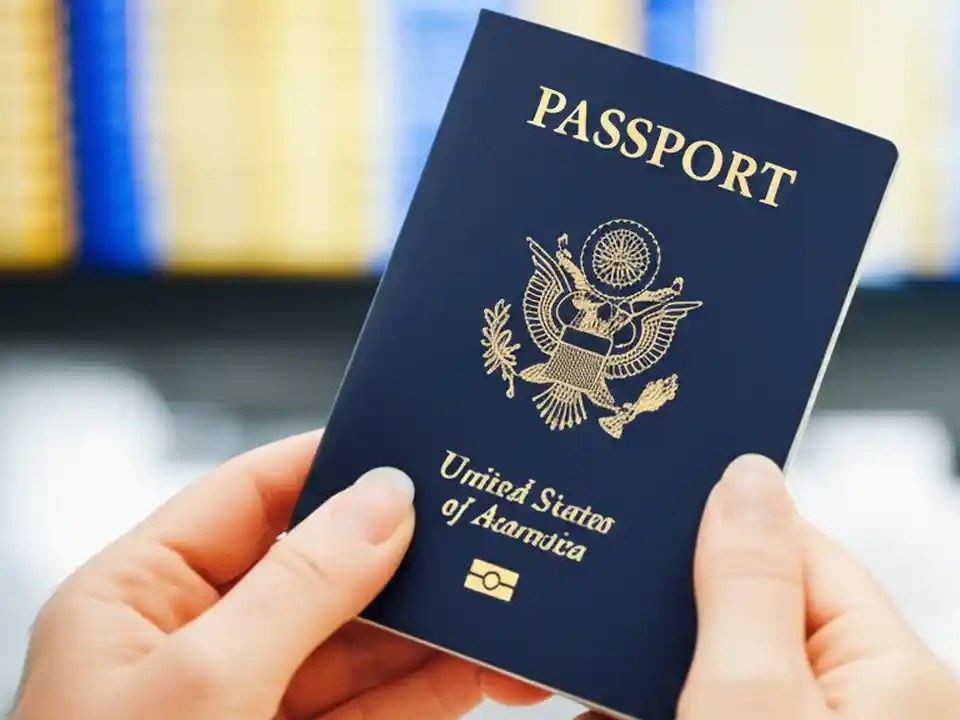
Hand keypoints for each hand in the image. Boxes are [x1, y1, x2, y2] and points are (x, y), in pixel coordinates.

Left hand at [13, 431, 546, 718]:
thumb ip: (300, 588)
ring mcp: (252, 706)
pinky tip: (483, 667)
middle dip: (409, 554)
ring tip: (510, 601)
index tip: (420, 446)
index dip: (336, 464)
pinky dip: (434, 686)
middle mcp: (196, 644)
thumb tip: (385, 502)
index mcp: (139, 599)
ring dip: (438, 624)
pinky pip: (378, 708)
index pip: (251, 496)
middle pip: (323, 567)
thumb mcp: (202, 689)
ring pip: (363, 643)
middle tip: (491, 529)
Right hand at [583, 455, 959, 718]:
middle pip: (756, 612)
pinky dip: (656, 705)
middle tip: (592, 607)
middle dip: (668, 614)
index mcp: (895, 670)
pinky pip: (719, 707)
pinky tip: (599, 704)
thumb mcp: (748, 698)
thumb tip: (749, 474)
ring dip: (650, 671)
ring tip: (583, 676)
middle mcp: (871, 704)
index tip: (636, 520)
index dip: (713, 530)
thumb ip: (746, 584)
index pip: (800, 550)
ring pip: (725, 671)